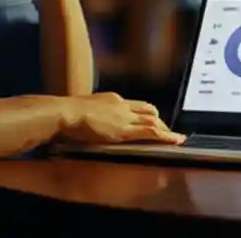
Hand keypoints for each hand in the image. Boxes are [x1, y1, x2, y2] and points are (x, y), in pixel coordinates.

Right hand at [56, 92, 184, 144]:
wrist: (65, 113)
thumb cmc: (67, 113)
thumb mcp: (83, 108)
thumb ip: (92, 112)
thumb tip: (88, 118)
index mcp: (112, 99)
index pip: (136, 105)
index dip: (147, 113)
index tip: (152, 119)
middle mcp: (122, 105)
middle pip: (149, 111)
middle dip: (160, 121)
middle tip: (167, 130)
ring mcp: (124, 117)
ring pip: (153, 122)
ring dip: (166, 130)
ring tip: (175, 138)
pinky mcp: (124, 131)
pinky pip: (150, 133)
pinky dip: (165, 136)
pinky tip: (174, 141)